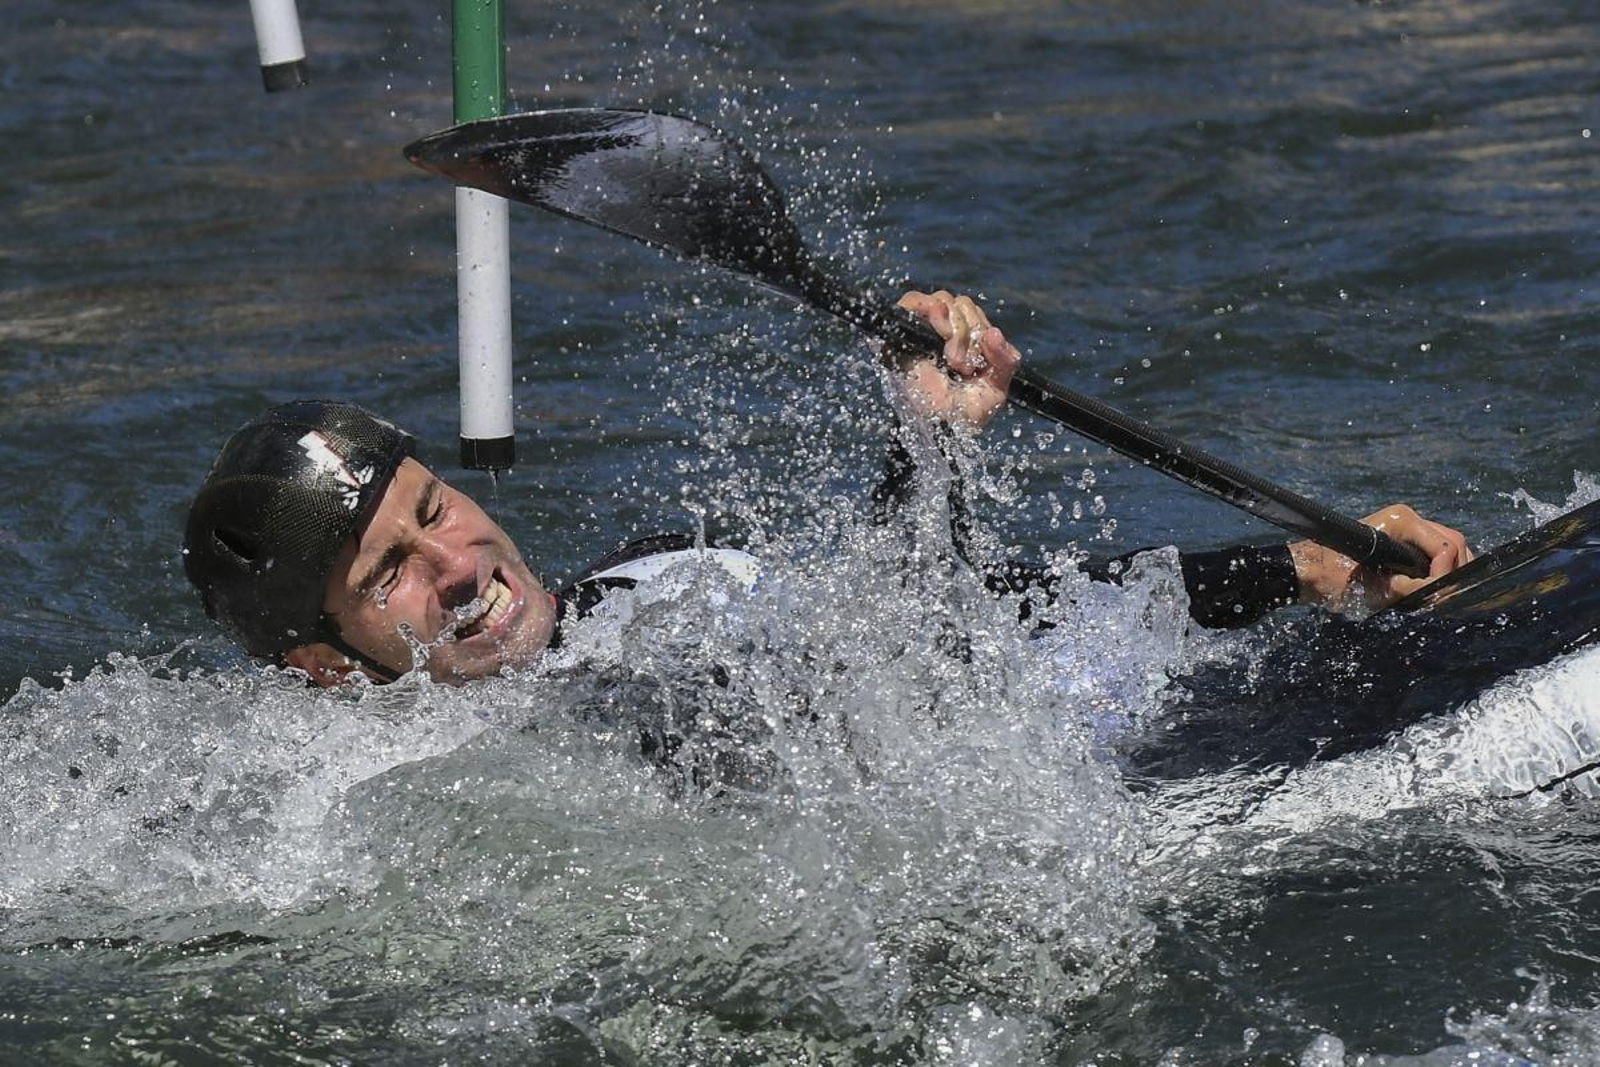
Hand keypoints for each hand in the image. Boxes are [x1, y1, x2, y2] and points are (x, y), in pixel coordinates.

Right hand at [894, 290, 1020, 430]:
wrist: (940, 430)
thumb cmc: (964, 413)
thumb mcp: (996, 386)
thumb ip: (1005, 359)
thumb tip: (993, 332)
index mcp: (962, 339)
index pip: (974, 313)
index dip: (982, 330)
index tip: (978, 363)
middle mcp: (939, 332)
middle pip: (961, 303)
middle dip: (970, 334)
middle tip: (963, 367)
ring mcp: (919, 331)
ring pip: (943, 301)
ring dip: (955, 329)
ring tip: (952, 361)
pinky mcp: (899, 334)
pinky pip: (911, 302)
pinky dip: (928, 309)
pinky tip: (940, 331)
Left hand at [1289, 504, 1473, 611]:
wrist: (1306, 573)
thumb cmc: (1332, 578)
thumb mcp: (1376, 589)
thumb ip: (1412, 589)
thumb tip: (1443, 593)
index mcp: (1402, 520)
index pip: (1447, 546)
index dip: (1447, 574)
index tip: (1438, 596)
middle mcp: (1408, 518)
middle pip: (1453, 543)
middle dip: (1453, 572)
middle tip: (1442, 598)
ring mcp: (1405, 529)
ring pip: (1446, 548)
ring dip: (1448, 572)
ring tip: (1437, 596)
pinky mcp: (1402, 541)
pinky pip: (1432, 554)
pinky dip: (1437, 571)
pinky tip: (1429, 589)